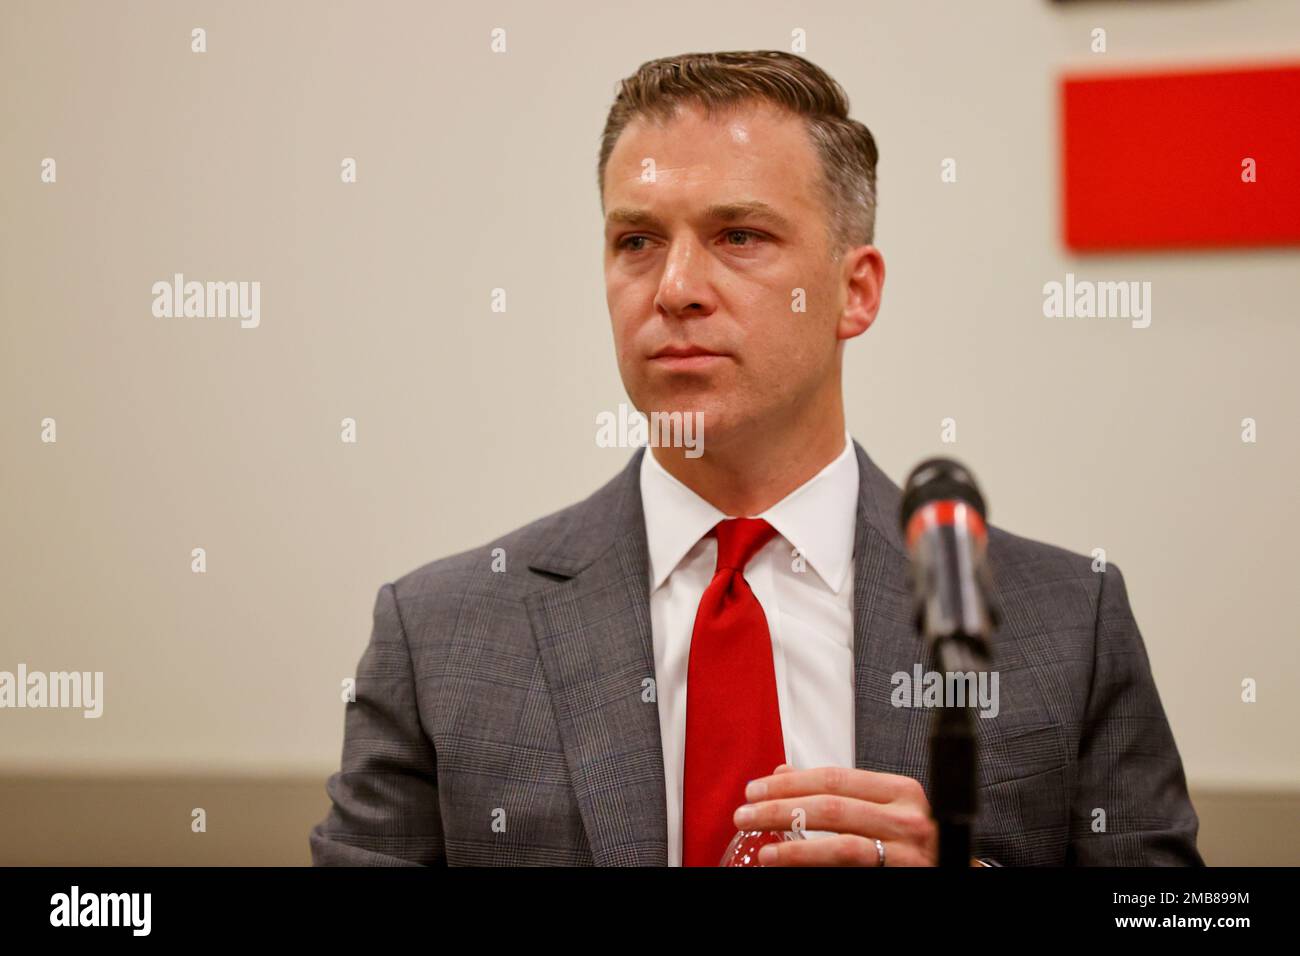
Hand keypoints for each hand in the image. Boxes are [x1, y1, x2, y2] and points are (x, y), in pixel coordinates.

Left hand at [731, 763, 975, 866]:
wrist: (956, 870)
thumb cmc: (913, 841)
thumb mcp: (882, 807)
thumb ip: (837, 790)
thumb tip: (783, 772)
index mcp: (900, 789)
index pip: (834, 777)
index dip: (790, 783)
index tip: (756, 789)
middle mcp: (907, 816)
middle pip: (830, 806)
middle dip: (780, 809)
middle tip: (745, 814)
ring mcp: (908, 850)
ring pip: (840, 843)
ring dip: (794, 843)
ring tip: (763, 848)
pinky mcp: (904, 875)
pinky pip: (850, 866)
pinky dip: (812, 863)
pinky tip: (787, 863)